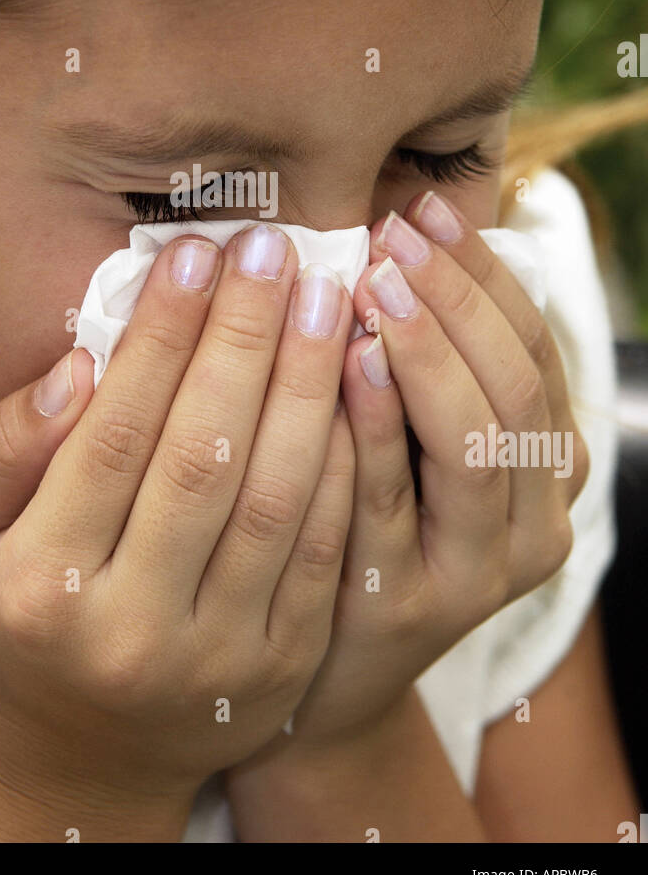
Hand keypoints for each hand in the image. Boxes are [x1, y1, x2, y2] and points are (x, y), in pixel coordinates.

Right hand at [0, 225, 357, 806]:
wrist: (88, 750)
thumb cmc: (21, 610)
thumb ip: (3, 447)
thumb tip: (80, 363)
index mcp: (43, 587)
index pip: (115, 436)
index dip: (161, 337)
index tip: (193, 254)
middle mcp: (134, 629)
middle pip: (206, 457)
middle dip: (246, 339)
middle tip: (275, 250)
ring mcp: (221, 655)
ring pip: (281, 498)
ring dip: (311, 384)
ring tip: (329, 295)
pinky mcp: (286, 663)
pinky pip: (329, 544)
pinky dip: (348, 454)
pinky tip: (357, 379)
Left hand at [243, 189, 588, 754]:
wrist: (324, 666)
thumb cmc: (366, 523)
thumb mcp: (418, 442)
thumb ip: (427, 360)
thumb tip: (402, 230)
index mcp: (550, 464)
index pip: (533, 348)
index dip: (483, 273)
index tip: (424, 208)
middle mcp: (538, 521)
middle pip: (514, 389)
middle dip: (456, 299)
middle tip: (395, 233)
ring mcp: (482, 572)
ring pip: (477, 445)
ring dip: (428, 351)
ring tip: (378, 282)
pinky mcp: (413, 607)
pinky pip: (394, 502)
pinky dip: (376, 423)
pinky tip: (346, 360)